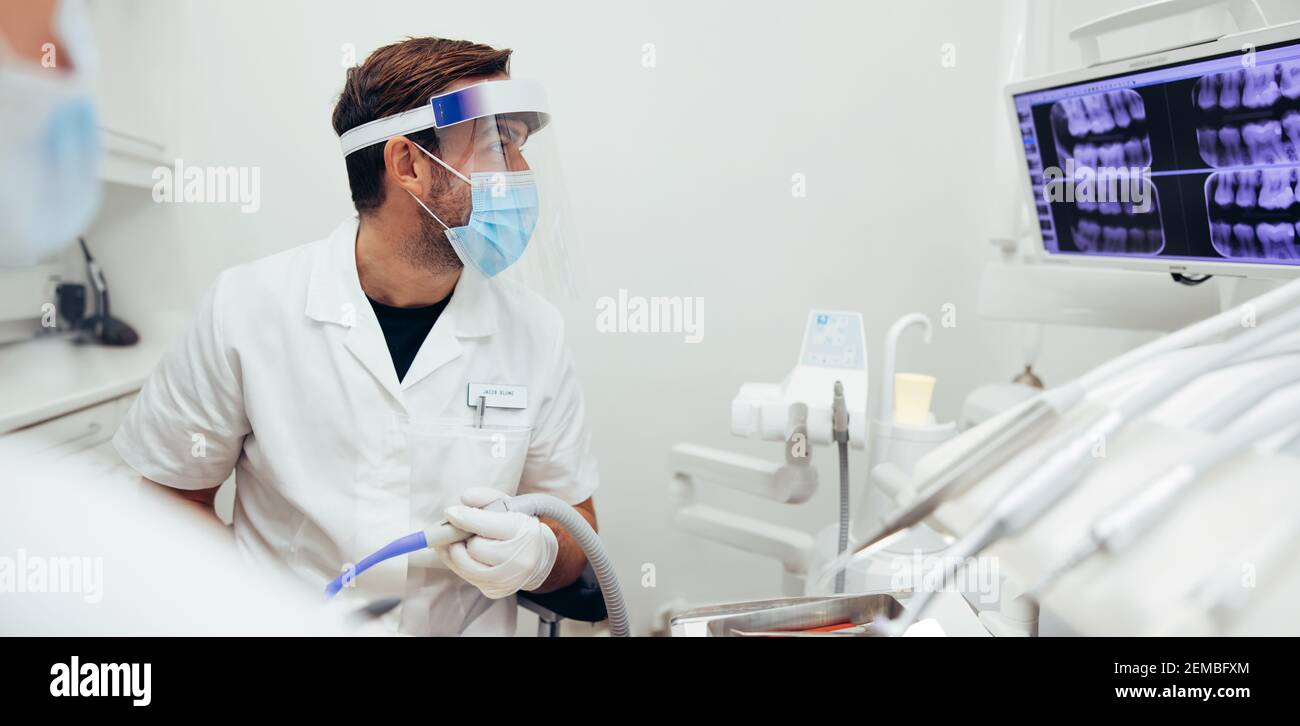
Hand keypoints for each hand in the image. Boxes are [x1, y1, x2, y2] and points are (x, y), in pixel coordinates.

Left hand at [435, 487, 557, 598]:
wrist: (537, 557)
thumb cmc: (518, 528)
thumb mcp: (508, 506)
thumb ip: (487, 498)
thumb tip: (465, 498)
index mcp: (526, 533)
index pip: (489, 526)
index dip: (466, 518)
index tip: (449, 512)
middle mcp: (519, 561)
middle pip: (475, 548)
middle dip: (466, 537)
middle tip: (468, 530)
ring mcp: (507, 579)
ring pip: (466, 565)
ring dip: (458, 551)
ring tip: (461, 541)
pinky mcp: (494, 590)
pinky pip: (466, 576)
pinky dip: (459, 563)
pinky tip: (462, 552)